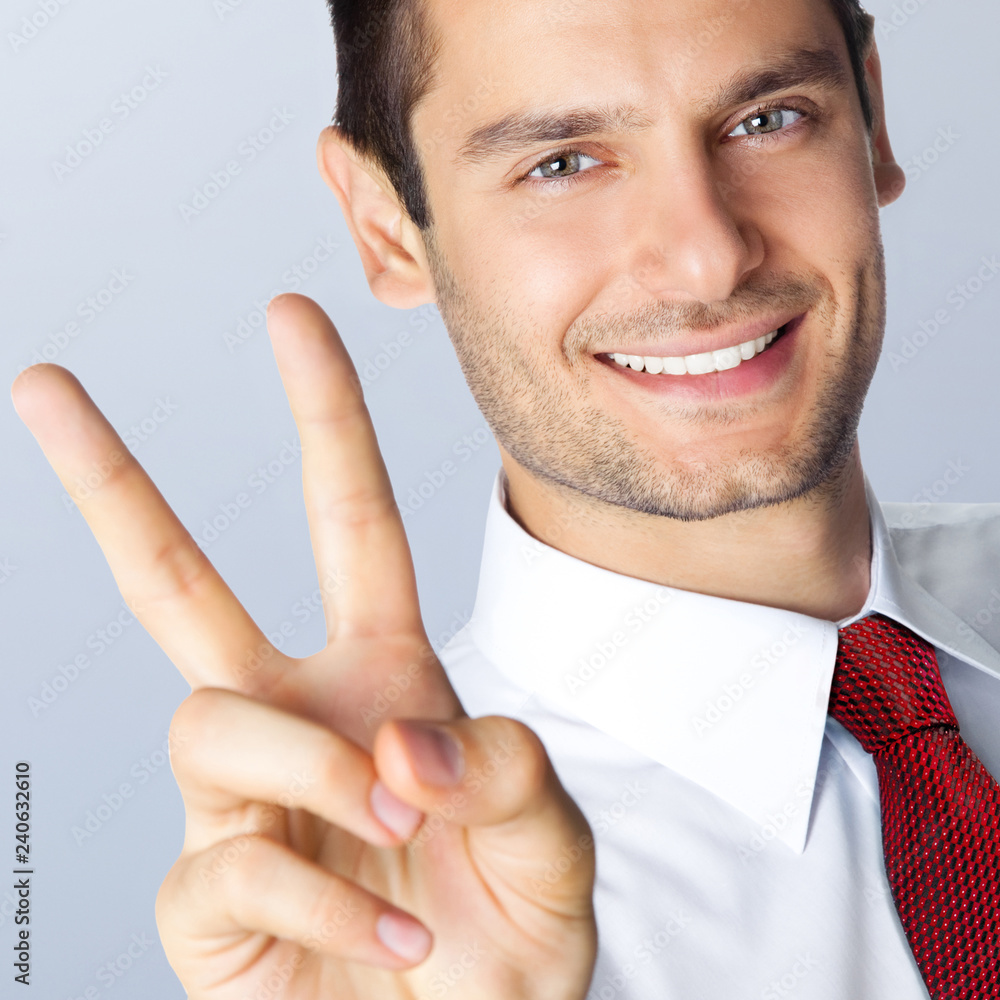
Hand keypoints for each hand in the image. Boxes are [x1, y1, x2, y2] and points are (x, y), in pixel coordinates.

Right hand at [10, 293, 596, 998]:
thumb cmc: (511, 949)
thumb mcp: (553, 846)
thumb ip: (513, 773)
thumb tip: (400, 743)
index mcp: (385, 679)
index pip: (350, 519)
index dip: (326, 415)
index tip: (290, 315)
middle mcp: (299, 720)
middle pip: (178, 582)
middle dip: (114, 482)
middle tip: (41, 383)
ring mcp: (242, 805)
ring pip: (212, 719)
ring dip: (315, 772)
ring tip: (400, 841)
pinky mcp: (207, 898)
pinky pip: (233, 865)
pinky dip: (325, 903)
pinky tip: (383, 944)